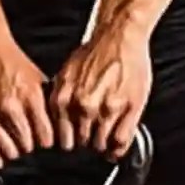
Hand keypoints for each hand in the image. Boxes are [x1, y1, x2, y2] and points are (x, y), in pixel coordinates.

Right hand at [0, 27, 54, 167]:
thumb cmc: (10, 60)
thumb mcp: (37, 77)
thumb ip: (46, 103)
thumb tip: (58, 126)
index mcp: (30, 97)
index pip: (45, 138)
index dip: (45, 142)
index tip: (43, 142)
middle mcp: (9, 107)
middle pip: (26, 147)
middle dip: (28, 147)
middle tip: (26, 142)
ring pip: (6, 150)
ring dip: (11, 151)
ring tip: (12, 146)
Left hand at [50, 24, 151, 159]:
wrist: (118, 35)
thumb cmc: (95, 51)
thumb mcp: (66, 74)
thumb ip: (61, 98)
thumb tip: (56, 119)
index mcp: (64, 98)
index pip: (62, 137)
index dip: (69, 142)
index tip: (73, 143)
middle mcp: (84, 105)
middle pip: (81, 143)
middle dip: (86, 143)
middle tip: (91, 140)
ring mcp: (107, 109)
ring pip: (101, 144)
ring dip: (103, 146)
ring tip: (104, 144)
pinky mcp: (129, 109)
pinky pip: (121, 140)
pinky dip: (119, 149)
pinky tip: (117, 148)